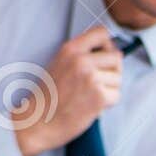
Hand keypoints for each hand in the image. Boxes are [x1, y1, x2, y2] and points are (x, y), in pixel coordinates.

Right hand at [12, 25, 123, 155]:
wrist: (38, 122)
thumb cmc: (47, 98)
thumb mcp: (58, 64)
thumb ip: (80, 55)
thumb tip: (106, 53)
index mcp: (70, 49)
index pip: (102, 33)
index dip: (107, 46)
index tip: (103, 57)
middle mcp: (81, 60)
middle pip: (116, 57)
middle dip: (112, 71)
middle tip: (99, 83)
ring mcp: (91, 78)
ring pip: (118, 78)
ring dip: (110, 89)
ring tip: (91, 96)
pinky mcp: (99, 96)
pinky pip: (116, 96)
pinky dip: (108, 104)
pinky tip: (92, 106)